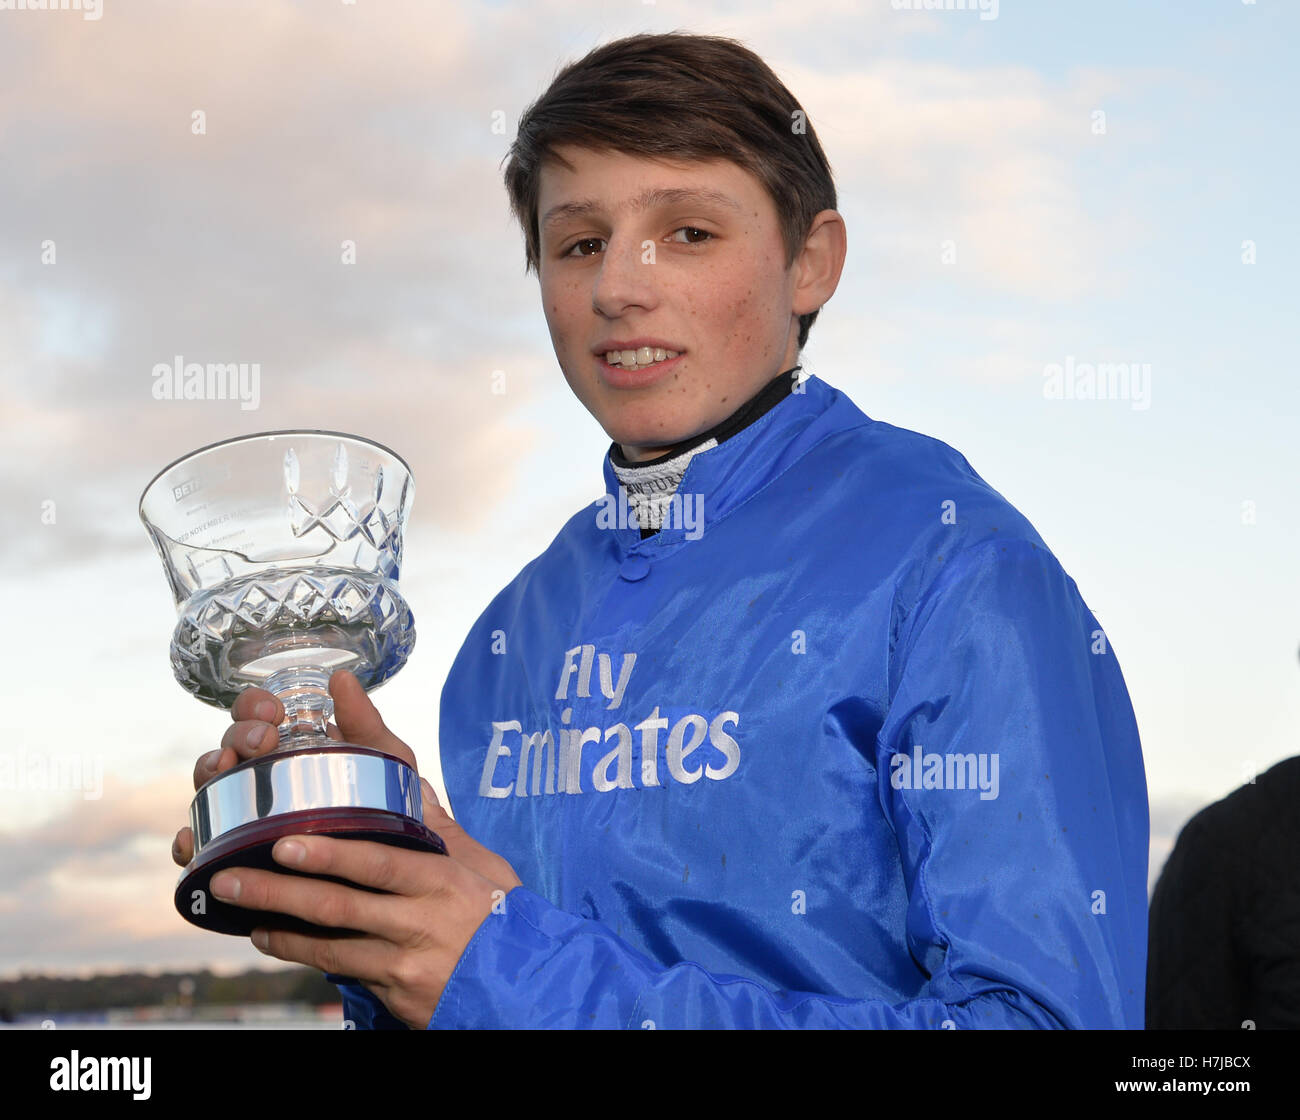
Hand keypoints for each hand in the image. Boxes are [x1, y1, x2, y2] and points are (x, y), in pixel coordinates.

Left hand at [210, 779, 521, 1028]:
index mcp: (442, 881)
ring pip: (329, 945)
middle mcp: (420, 921)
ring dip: (278, 925)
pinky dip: (302, 953)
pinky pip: (340, 970)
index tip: (286, 842)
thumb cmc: (506, 918)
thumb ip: (442, 829)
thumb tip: (412, 783)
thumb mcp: (486, 867)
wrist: (527, 989)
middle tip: (229, 877)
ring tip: (237, 906)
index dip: (331, 854)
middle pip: (338, 905)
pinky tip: (272, 938)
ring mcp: (405, 963)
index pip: (379, 863)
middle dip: (277, 891)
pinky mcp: (396, 993)